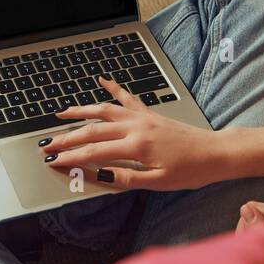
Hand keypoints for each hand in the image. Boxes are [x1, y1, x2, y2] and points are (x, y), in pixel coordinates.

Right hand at [41, 75, 237, 189]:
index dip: (70, 158)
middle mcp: (136, 127)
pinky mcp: (150, 114)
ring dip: (80, 111)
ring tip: (61, 115)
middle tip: (47, 145)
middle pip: (92, 131)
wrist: (215, 153)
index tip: (53, 162)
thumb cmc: (191, 171)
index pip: (93, 153)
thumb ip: (125, 178)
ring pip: (104, 110)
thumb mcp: (157, 183)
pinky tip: (102, 81)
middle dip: (67, 138)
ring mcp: (142, 118)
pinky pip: (128, 98)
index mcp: (136, 147)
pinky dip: (113, 89)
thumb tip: (99, 175)